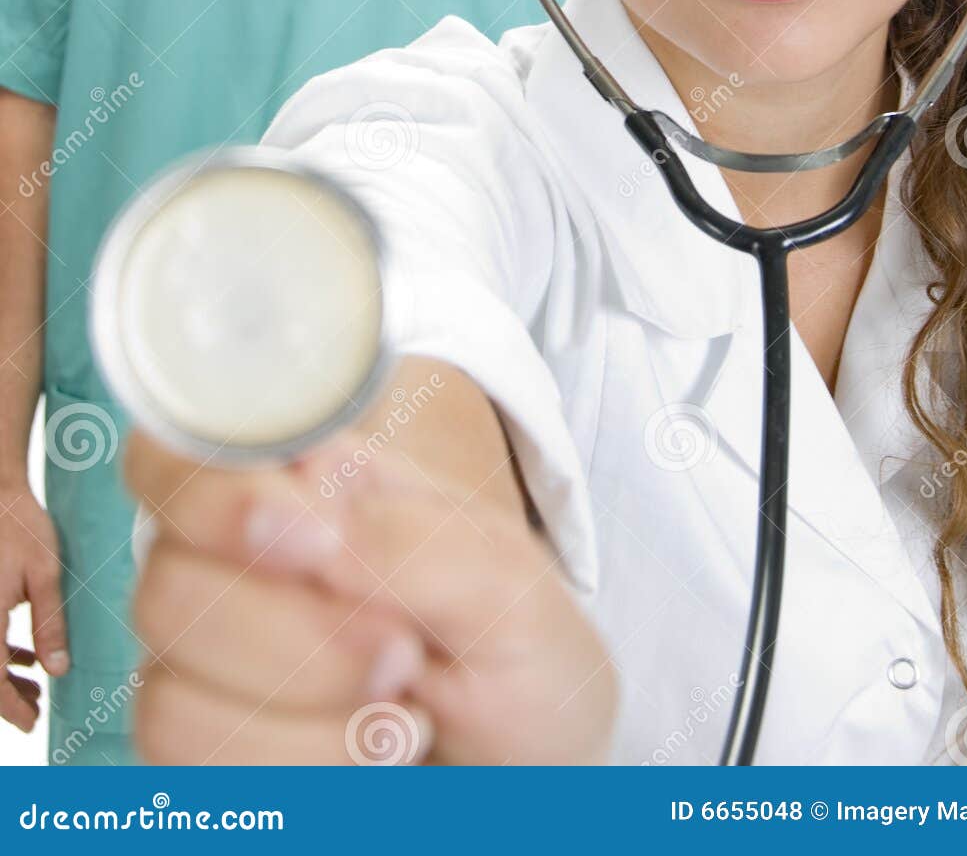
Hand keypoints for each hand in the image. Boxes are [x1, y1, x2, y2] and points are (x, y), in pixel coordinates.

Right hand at [0, 483, 69, 732]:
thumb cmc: (20, 526)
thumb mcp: (44, 574)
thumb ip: (49, 624)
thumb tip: (58, 669)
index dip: (9, 707)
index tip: (31, 722)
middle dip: (5, 697)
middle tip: (35, 710)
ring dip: (1, 677)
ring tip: (34, 687)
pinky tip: (22, 655)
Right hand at [125, 424, 616, 764]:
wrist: (536, 761)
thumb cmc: (516, 645)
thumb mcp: (506, 580)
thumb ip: (417, 541)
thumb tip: (324, 534)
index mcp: (297, 489)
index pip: (180, 452)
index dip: (217, 496)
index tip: (314, 544)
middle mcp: (232, 569)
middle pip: (170, 588)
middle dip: (299, 638)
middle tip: (404, 653)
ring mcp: (208, 670)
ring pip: (170, 696)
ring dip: (305, 722)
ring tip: (403, 714)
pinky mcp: (208, 758)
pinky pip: (194, 775)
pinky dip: (297, 775)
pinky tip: (368, 764)